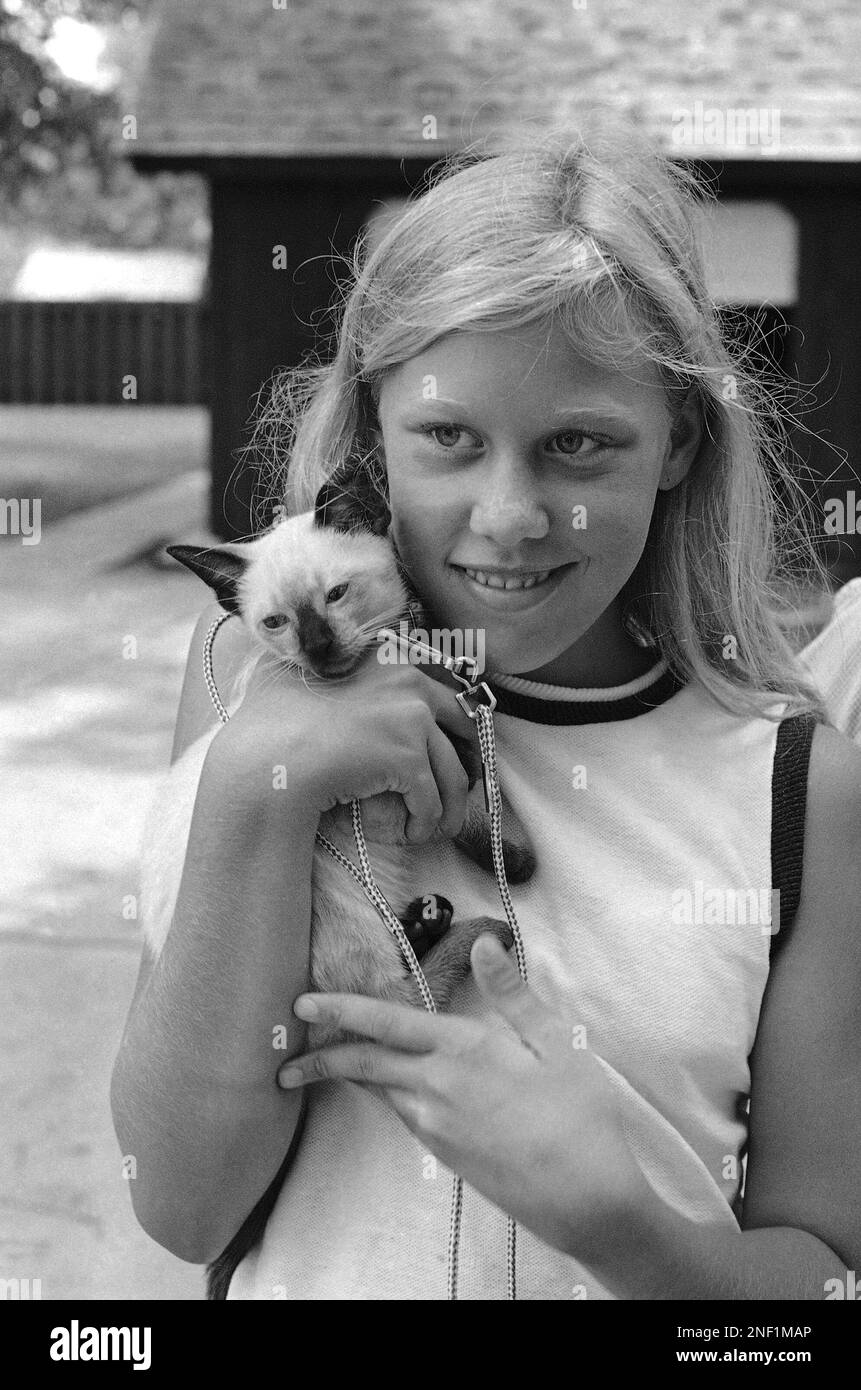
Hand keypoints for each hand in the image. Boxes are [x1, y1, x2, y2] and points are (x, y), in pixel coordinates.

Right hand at [212, 647, 480, 844]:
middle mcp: (410, 681)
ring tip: (435, 826)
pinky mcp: (408, 759)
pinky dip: (423, 823)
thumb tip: (358, 676)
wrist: (266, 754)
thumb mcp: (311, 677)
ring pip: (454, 773)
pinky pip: (431, 801)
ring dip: (448, 806)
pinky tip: (409, 834)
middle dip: (470, 758)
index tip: (458, 746)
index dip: (457, 720)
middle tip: (460, 788)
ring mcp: (412, 719)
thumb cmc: (274, 721)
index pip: (448, 686)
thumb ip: (343, 671)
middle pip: (466, 724)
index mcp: (391, 657)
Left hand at [277, 933, 652, 1267]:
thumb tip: (486, 943)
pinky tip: (398, 1088)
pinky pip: (405, 1113)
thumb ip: (513, 993)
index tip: (302, 1004)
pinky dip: (388, 1095)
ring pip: (383, 1091)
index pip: (386, 1023)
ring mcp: (437, 1126)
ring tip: (332, 1063)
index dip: (341, 1010)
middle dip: (321, 1058)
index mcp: (463, 1050)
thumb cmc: (580, 1115)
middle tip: (285, 1060)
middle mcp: (438, 1088)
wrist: (587, 1200)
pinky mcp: (445, 1154)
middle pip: (365, 1065)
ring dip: (354, 1076)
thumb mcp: (556, 1042)